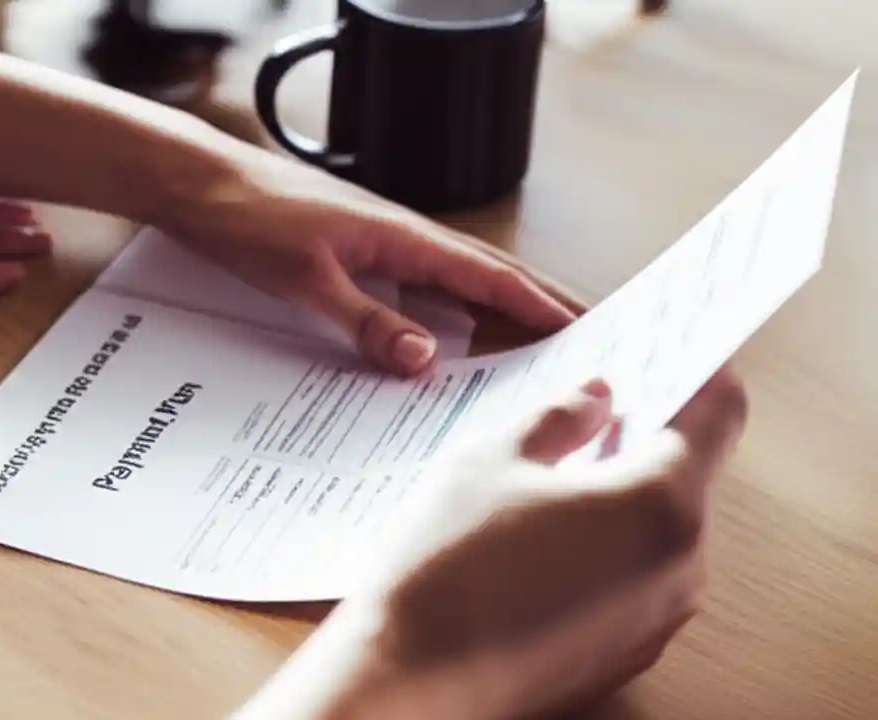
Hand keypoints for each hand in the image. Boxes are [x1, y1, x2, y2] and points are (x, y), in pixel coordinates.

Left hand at [166, 152, 583, 375]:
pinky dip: (446, 310)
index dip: (540, 304)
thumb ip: (366, 321)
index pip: (490, 276)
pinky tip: (446, 335)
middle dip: (538, 303)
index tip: (586, 330)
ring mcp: (381, 243)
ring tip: (534, 340)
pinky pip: (418, 285)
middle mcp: (402, 236)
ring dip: (497, 307)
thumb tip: (426, 361)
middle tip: (584, 336)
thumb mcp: (307, 278)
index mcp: (403, 236)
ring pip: (456, 280)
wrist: (202, 185)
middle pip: (487, 273)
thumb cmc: (250, 218)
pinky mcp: (356, 253)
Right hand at [350, 372, 748, 717]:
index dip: (695, 373)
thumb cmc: (444, 563)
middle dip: (643, 436)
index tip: (667, 354)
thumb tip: (596, 397)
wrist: (405, 677)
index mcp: (660, 506)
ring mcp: (655, 621)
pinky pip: (634, 581)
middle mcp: (679, 569)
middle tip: (588, 409)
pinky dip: (604, 549)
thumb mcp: (492, 459)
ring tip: (549, 477)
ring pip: (660, 532)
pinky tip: (538, 540)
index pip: (717, 415)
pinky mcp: (623, 655)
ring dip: (620, 495)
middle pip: (687, 476)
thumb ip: (559, 417)